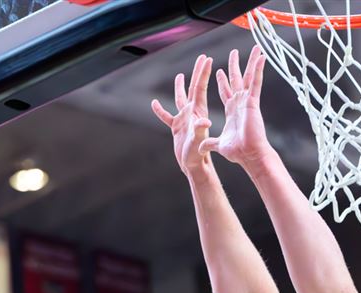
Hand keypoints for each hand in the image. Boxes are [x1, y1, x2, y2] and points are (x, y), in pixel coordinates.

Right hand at [152, 54, 214, 175]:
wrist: (193, 166)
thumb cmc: (197, 156)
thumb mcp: (198, 141)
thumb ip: (200, 130)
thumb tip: (203, 120)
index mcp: (198, 112)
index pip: (200, 88)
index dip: (203, 73)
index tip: (206, 58)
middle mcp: (191, 113)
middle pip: (193, 88)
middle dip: (197, 73)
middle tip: (201, 57)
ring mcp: (184, 120)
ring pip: (180, 99)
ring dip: (179, 87)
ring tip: (180, 76)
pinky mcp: (176, 128)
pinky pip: (166, 116)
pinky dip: (160, 110)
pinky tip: (154, 103)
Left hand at [202, 47, 273, 169]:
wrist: (248, 154)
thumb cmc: (237, 152)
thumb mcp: (218, 145)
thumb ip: (209, 143)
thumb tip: (201, 148)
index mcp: (231, 111)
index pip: (225, 92)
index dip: (222, 81)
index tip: (218, 71)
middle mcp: (239, 103)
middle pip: (237, 80)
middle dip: (234, 66)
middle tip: (234, 52)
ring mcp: (246, 101)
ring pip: (249, 77)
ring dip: (251, 62)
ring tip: (256, 48)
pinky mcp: (253, 102)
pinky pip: (255, 82)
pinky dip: (258, 70)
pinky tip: (262, 58)